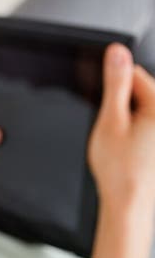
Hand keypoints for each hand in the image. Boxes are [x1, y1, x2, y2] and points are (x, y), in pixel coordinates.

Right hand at [87, 42, 154, 213]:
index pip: (137, 75)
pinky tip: (129, 152)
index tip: (109, 110)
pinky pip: (148, 128)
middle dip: (125, 106)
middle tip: (114, 132)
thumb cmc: (121, 170)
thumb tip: (117, 52)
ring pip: (144, 111)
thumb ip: (115, 83)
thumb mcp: (111, 120)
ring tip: (122, 145)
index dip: (115, 90)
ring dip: (130, 121)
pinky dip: (137, 135)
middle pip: (143, 93)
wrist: (130, 205)